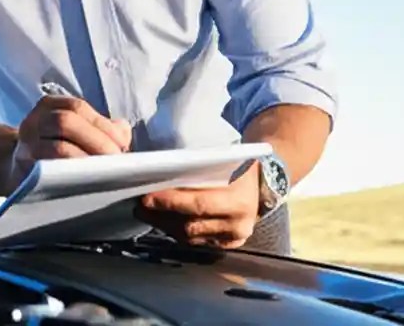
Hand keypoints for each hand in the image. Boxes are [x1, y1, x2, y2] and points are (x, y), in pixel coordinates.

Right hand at [5, 96, 131, 193]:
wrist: (17, 169)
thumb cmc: (55, 148)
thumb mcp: (76, 130)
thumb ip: (101, 127)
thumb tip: (123, 131)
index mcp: (49, 106)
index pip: (77, 108)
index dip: (103, 125)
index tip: (123, 145)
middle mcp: (33, 122)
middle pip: (65, 122)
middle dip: (98, 141)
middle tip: (117, 161)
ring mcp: (25, 147)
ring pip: (58, 148)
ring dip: (87, 161)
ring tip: (106, 173)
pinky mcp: (23, 173)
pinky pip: (49, 175)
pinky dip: (72, 178)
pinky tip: (87, 184)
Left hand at [134, 162, 261, 248]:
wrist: (264, 181)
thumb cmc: (237, 164)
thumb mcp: (222, 159)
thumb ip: (196, 166)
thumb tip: (160, 167)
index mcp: (238, 198)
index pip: (198, 203)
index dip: (170, 202)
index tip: (147, 196)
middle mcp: (238, 222)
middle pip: (191, 225)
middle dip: (161, 216)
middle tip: (139, 206)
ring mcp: (235, 237)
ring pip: (191, 237)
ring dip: (165, 226)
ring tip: (146, 214)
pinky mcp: (231, 244)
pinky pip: (197, 242)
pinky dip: (177, 233)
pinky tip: (163, 222)